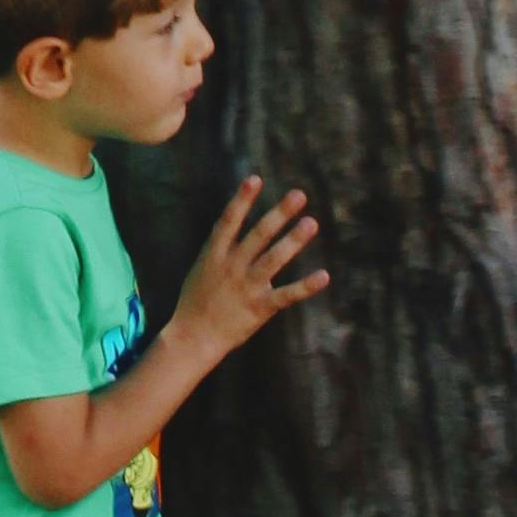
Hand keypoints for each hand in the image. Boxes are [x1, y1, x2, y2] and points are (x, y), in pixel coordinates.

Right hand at [171, 178, 325, 357]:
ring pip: (274, 258)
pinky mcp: (260, 307)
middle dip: (279, 213)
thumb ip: (219, 249)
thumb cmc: (195, 302)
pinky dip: (306, 286)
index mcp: (214, 254)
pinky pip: (287, 294)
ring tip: (311, 222)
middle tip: (299, 195)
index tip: (255, 179)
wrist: (192, 337)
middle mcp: (232, 266)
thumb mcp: (201, 269)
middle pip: (259, 234)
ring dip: (293, 239)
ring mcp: (247, 286)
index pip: (229, 221)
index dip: (242, 199)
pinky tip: (324, 276)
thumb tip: (230, 225)